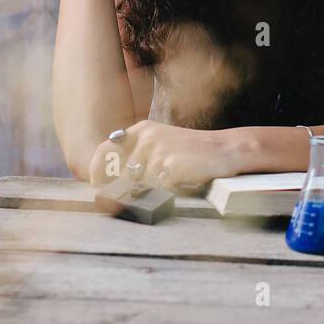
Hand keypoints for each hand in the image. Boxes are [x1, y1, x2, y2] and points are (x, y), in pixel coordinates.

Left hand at [88, 120, 237, 190]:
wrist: (226, 150)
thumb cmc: (193, 153)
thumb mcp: (161, 145)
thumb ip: (136, 157)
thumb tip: (108, 182)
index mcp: (141, 130)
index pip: (104, 150)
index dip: (97, 171)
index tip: (98, 185)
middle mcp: (146, 137)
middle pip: (121, 174)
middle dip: (128, 188)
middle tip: (145, 190)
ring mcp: (157, 151)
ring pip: (139, 185)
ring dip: (152, 191)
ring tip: (172, 181)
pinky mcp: (169, 166)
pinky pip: (157, 191)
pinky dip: (166, 193)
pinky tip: (181, 184)